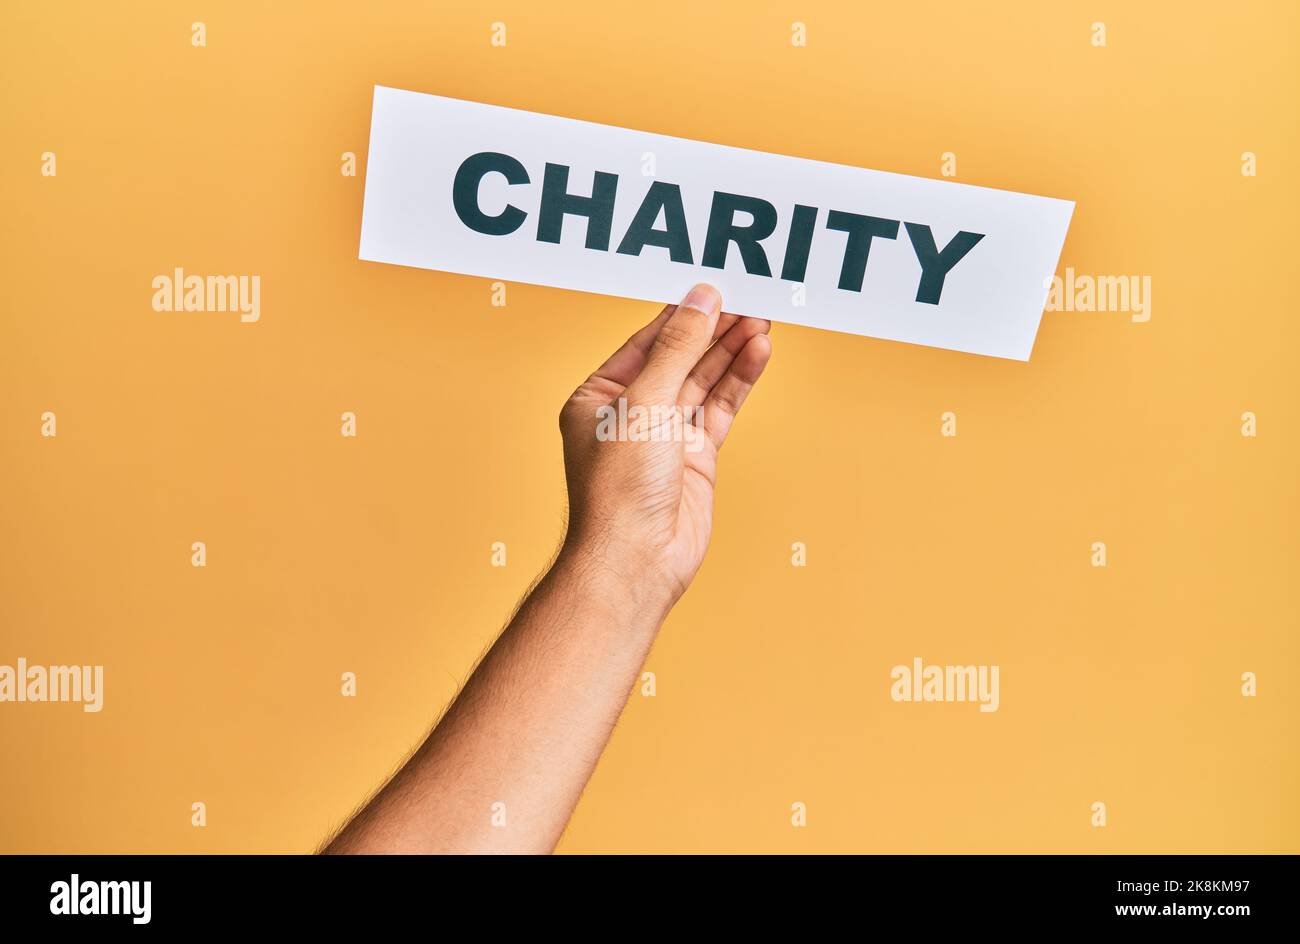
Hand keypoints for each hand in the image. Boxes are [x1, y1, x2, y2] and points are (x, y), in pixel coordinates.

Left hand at [557, 284, 771, 610]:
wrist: (636, 559)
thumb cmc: (620, 488)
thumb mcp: (645, 401)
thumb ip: (678, 348)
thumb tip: (700, 300)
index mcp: (597, 396)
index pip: (646, 341)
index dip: (682, 315)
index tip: (714, 288)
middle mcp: (630, 413)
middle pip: (678, 358)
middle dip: (714, 330)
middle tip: (750, 298)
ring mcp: (664, 436)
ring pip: (703, 381)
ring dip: (731, 351)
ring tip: (762, 318)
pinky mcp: (695, 457)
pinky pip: (720, 408)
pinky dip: (739, 381)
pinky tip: (758, 353)